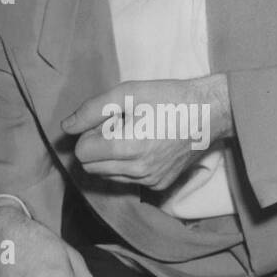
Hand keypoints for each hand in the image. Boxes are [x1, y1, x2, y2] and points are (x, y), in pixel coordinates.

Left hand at [61, 76, 231, 191]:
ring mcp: (149, 180)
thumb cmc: (168, 97)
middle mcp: (137, 170)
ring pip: (106, 175)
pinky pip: (127, 180)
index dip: (89, 133)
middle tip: (120, 127)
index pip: (82, 152)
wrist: (210, 111)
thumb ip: (91, 110)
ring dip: (111, 157)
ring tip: (135, 135)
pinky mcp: (159, 184)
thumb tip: (66, 128)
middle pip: (90, 167)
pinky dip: (127, 165)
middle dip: (97, 147)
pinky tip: (146, 146)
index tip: (109, 121)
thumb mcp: (127, 93)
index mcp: (127, 147)